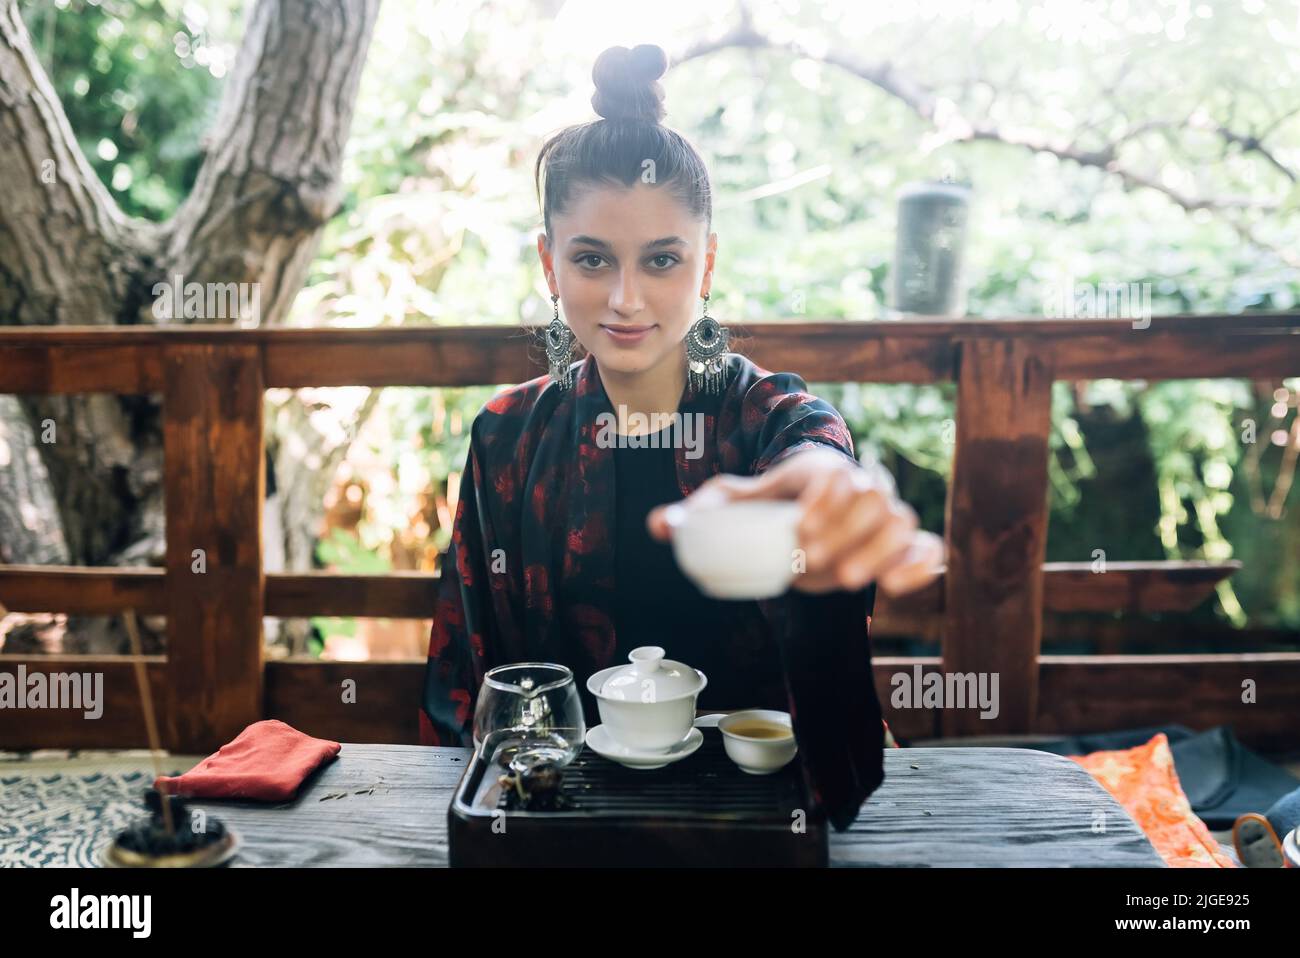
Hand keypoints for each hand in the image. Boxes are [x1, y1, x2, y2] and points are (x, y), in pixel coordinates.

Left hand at [647, 447, 943, 595]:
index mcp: (819, 468)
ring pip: (901, 523)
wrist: (813, 505)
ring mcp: (886, 514)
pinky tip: (896, 587)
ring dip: (879, 551)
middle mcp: (861, 484)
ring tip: (845, 579)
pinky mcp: (904, 542)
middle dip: (847, 532)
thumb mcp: (735, 501)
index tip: (799, 531)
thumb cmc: (772, 501)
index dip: (824, 501)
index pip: (834, 475)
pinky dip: (919, 565)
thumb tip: (657, 527)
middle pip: (872, 501)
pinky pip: (926, 547)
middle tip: (814, 563)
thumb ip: (700, 515)